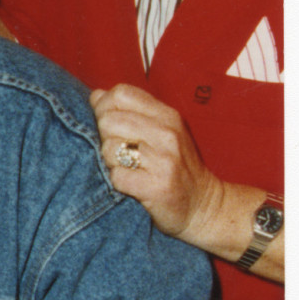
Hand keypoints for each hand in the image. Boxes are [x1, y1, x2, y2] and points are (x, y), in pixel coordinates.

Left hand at [91, 83, 222, 243]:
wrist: (203, 205)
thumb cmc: (175, 166)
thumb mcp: (161, 131)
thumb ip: (131, 111)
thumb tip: (96, 95)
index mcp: (167, 115)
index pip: (121, 93)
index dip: (104, 106)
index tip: (108, 124)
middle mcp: (167, 134)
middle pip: (109, 119)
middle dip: (104, 136)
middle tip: (119, 151)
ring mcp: (163, 160)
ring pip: (109, 148)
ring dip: (110, 161)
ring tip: (126, 168)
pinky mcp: (156, 187)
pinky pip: (116, 176)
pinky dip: (117, 182)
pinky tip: (130, 184)